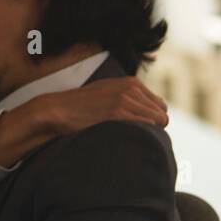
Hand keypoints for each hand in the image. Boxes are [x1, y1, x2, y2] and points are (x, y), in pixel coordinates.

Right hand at [31, 76, 167, 135]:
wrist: (58, 109)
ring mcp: (126, 99)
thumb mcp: (107, 93)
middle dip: (153, 127)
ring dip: (148, 133)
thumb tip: (146, 113)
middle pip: (161, 114)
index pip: (159, 105)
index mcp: (132, 83)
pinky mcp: (119, 112)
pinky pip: (147, 126)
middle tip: (134, 136)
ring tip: (128, 137)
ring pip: (158, 122)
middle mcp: (132, 88)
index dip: (151, 119)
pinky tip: (126, 138)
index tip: (137, 128)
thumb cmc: (80, 106)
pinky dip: (142, 135)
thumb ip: (127, 97)